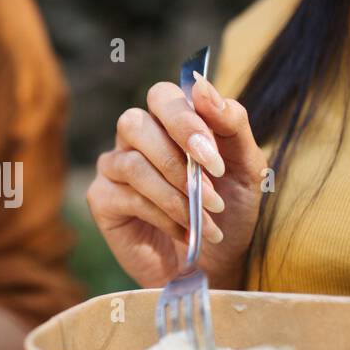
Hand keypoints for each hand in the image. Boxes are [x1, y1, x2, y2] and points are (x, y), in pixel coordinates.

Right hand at [86, 74, 267, 289]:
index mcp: (169, 122)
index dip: (185, 121)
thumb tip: (201, 86)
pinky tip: (185, 232)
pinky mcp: (103, 201)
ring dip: (175, 193)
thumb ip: (231, 123)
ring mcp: (115, 168)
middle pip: (134, 122)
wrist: (217, 264)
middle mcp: (137, 139)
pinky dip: (163, 215)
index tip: (215, 159)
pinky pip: (127, 196)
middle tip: (210, 185)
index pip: (162, 96)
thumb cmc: (230, 211)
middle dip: (176, 156)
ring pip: (132, 163)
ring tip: (206, 218)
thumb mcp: (246, 166)